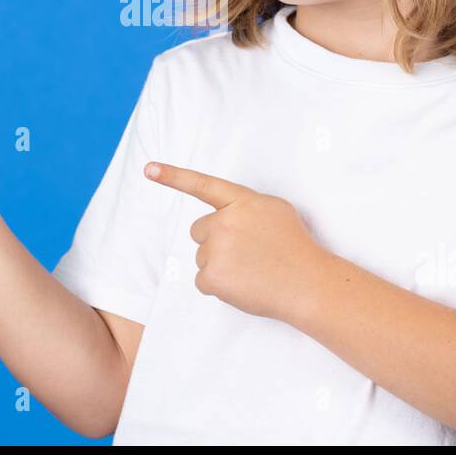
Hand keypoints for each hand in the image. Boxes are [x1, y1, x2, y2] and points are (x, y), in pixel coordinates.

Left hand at [143, 161, 326, 322]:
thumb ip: (244, 206)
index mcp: (242, 202)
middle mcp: (225, 222)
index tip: (148, 169)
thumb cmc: (294, 247)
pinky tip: (243, 284)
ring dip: (220, 264)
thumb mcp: (274, 210)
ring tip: (251, 269)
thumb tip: (224, 216)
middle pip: (199, 230)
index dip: (173, 176)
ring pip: (202, 256)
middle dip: (216, 240)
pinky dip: (219, 285)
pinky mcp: (212, 277)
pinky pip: (203, 280)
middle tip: (246, 252)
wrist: (307, 284)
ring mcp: (216, 250)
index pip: (202, 185)